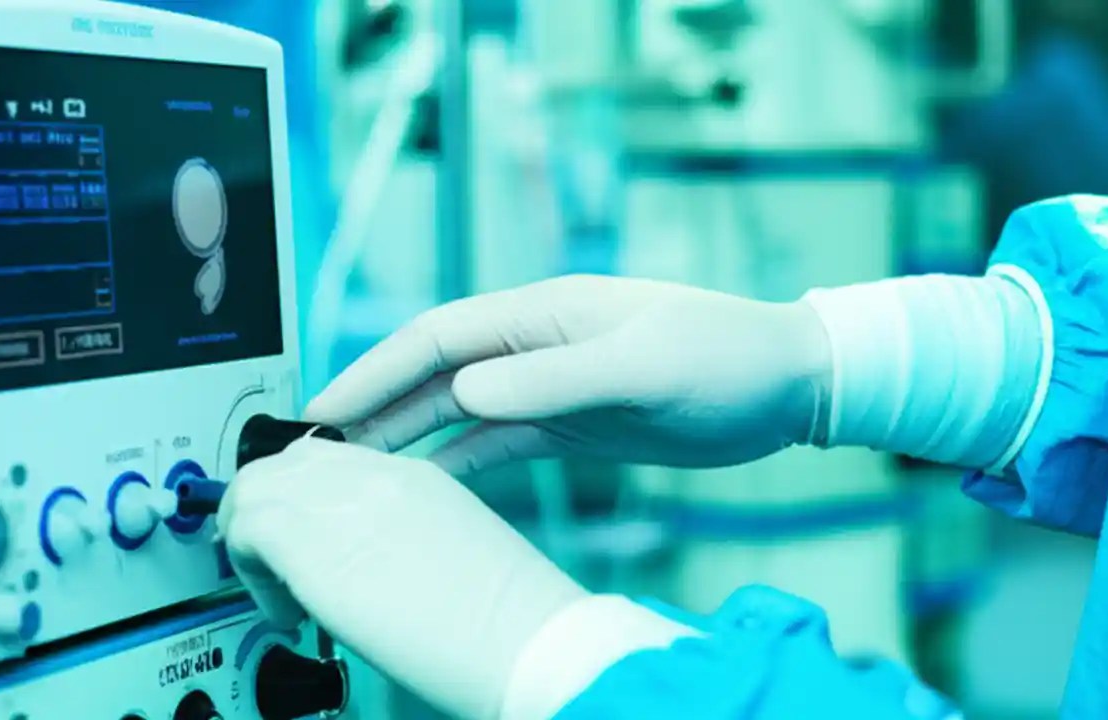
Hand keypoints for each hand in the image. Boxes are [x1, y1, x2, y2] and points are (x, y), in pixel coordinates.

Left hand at [217, 437, 586, 719]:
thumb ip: (398, 542)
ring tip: (275, 592)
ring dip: (251, 539)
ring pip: (255, 486)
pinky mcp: (313, 539)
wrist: (525, 639)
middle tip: (269, 564)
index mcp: (414, 476)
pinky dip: (250, 575)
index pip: (330, 459)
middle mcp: (375, 476)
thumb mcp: (451, 554)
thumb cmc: (507, 621)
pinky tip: (287, 614)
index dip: (302, 498)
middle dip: (266, 509)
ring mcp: (343, 500)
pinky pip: (246, 531)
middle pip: (286, 461)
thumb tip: (357, 567)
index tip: (298, 540)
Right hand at [305, 275, 831, 475]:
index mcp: (544, 313)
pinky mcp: (571, 424)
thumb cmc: (726, 356)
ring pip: (458, 411)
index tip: (328, 407)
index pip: (438, 337)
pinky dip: (458, 462)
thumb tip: (466, 389)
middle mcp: (536, 345)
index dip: (377, 369)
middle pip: (435, 373)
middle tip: (320, 447)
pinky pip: (498, 443)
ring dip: (408, 435)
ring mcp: (551, 385)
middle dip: (376, 404)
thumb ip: (553, 378)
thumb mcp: (642, 366)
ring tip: (355, 471)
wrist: (788, 384)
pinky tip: (426, 487)